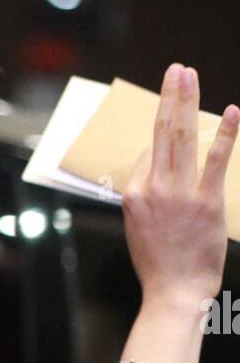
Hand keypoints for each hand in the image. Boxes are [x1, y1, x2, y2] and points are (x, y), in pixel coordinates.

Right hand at [122, 63, 238, 304]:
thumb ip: (145, 198)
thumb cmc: (159, 266)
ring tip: (188, 74)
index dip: (162, 139)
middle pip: (161, 132)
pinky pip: (216, 161)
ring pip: (181, 137)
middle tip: (176, 69)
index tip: (173, 123)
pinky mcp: (207, 202)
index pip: (148, 154)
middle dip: (169, 96)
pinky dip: (225, 135)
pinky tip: (232, 112)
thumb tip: (156, 171)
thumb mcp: (138, 229)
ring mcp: (179, 194)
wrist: (174, 293)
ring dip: (187, 101)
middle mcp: (154, 189)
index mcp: (134, 195)